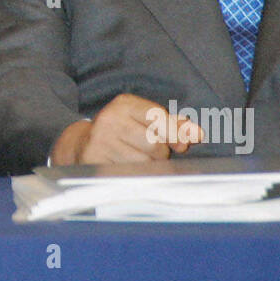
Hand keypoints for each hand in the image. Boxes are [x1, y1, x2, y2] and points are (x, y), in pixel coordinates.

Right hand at [51, 94, 203, 165]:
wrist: (81, 144)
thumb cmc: (121, 132)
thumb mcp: (143, 120)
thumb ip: (173, 125)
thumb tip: (197, 134)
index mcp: (124, 104)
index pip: (159, 118)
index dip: (176, 135)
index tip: (181, 146)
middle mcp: (110, 119)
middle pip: (155, 144)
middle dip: (160, 154)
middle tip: (151, 154)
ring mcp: (100, 141)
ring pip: (145, 163)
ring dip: (149, 168)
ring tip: (137, 161)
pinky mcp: (95, 161)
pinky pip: (130, 175)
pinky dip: (135, 177)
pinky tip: (128, 169)